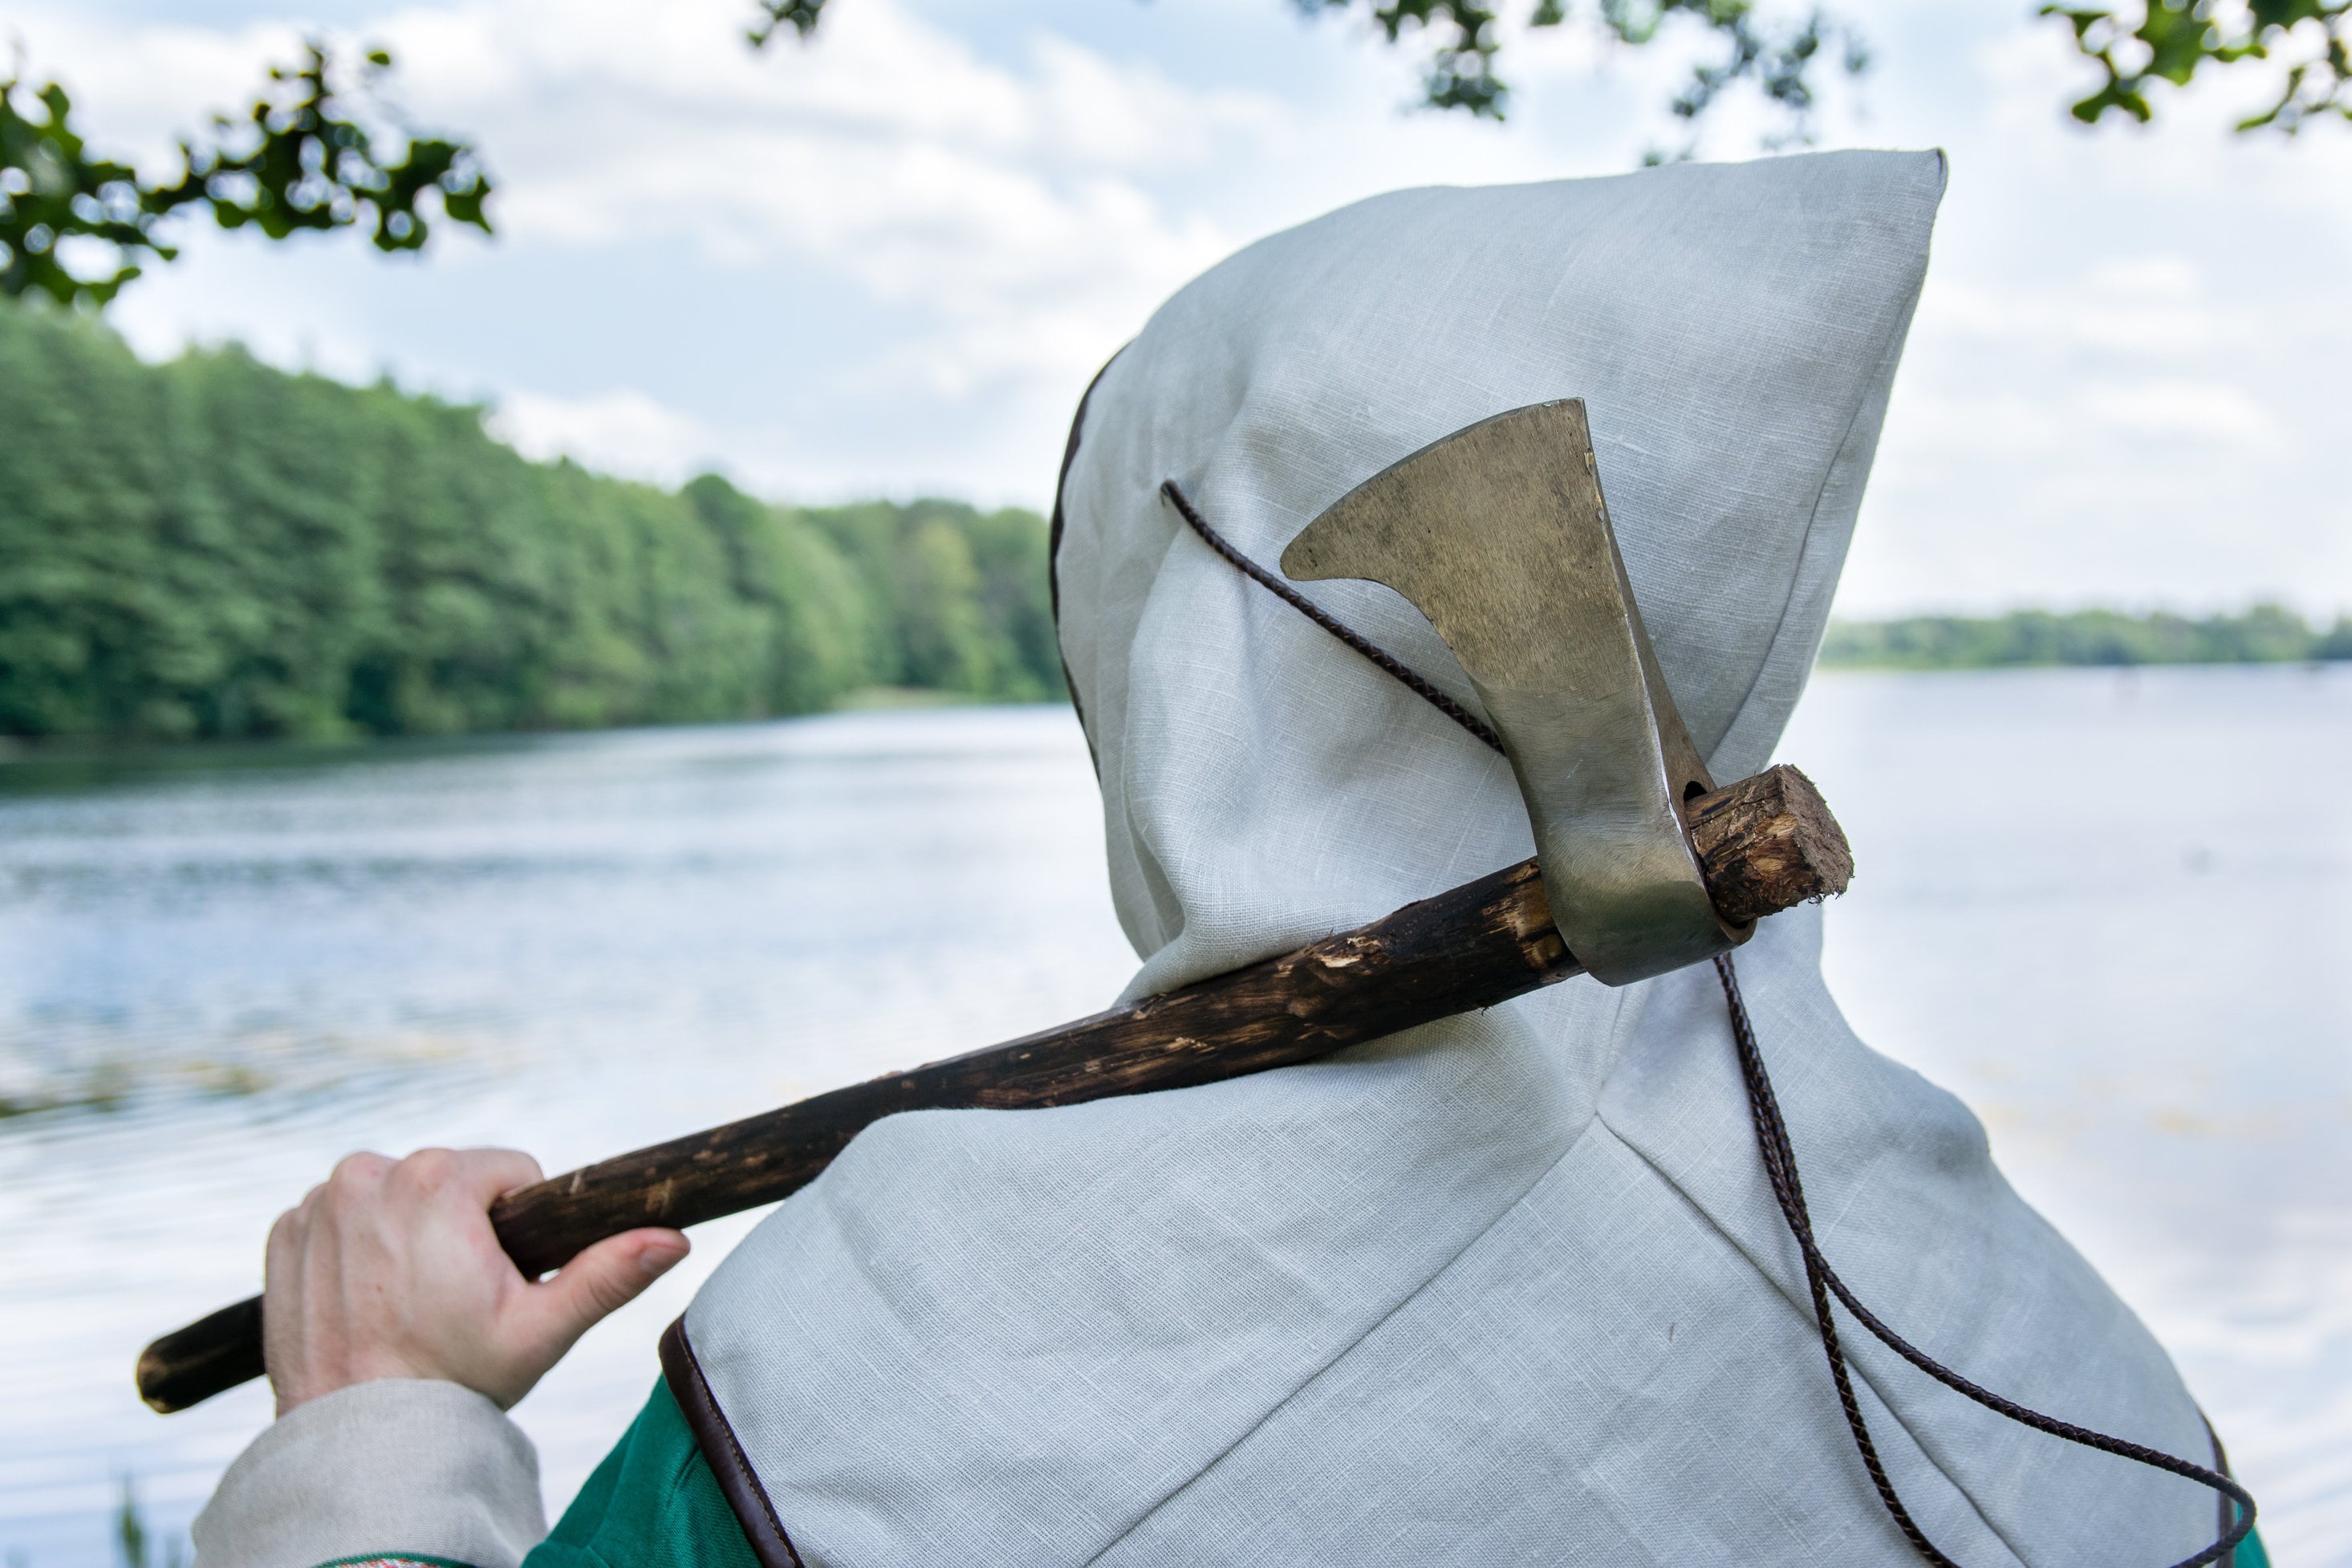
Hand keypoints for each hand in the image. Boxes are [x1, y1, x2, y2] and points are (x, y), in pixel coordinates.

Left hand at [263, 1146, 689, 1415]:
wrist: (354, 1442)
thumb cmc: (454, 1384)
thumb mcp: (542, 1330)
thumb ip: (609, 1274)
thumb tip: (673, 1237)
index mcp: (437, 1180)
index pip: (506, 1172)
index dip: (516, 1226)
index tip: (498, 1277)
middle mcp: (369, 1173)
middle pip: (446, 1181)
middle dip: (458, 1227)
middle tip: (454, 1298)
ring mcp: (318, 1203)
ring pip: (393, 1195)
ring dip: (406, 1232)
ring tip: (410, 1301)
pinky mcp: (284, 1233)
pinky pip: (339, 1218)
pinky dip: (356, 1248)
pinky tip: (368, 1298)